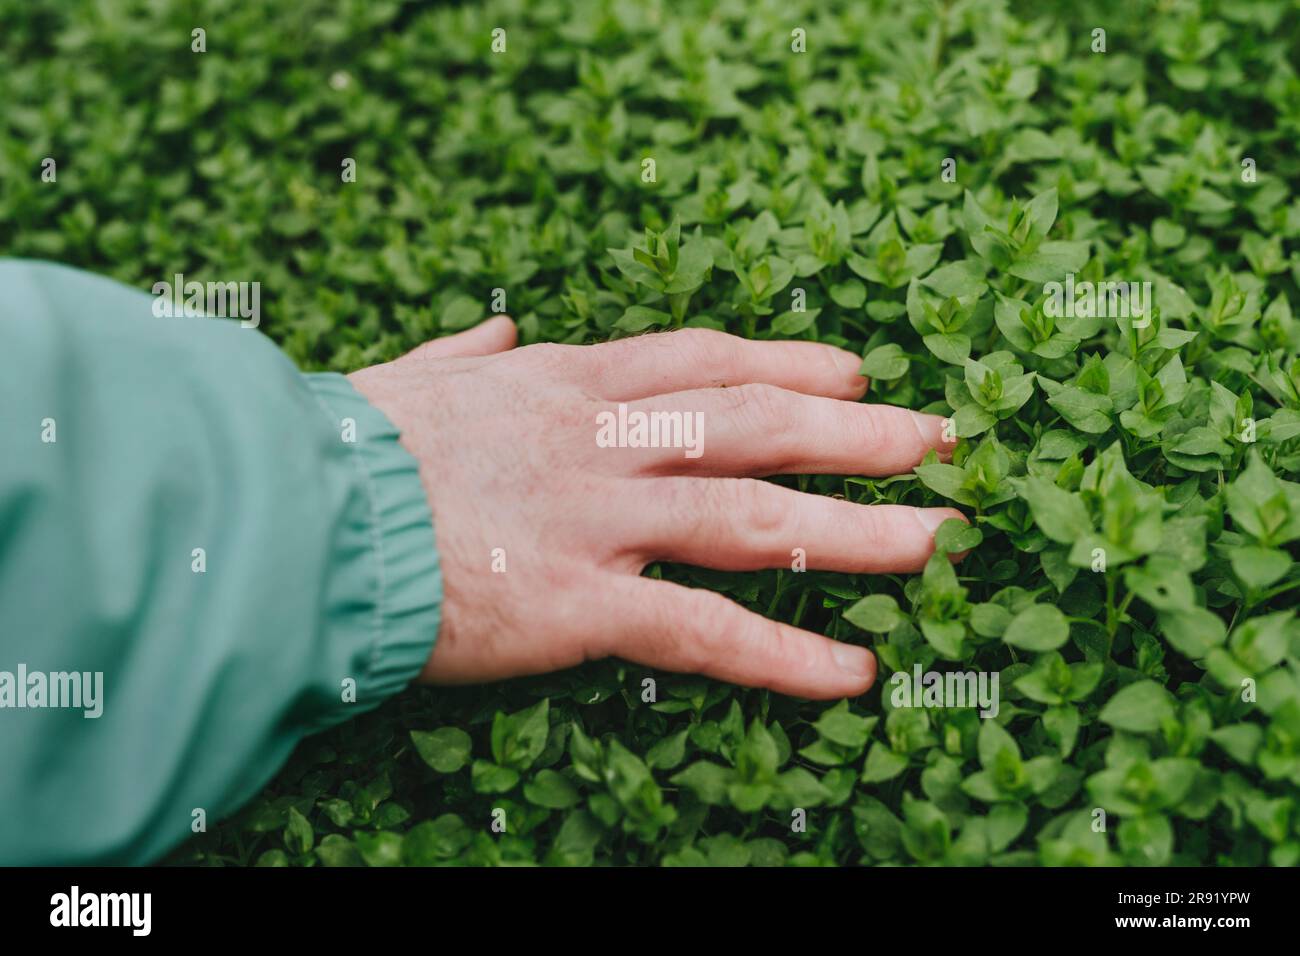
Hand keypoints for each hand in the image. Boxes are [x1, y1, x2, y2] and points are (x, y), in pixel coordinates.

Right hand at [347, 318, 962, 698]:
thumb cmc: (342, 448)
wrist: (287, 515)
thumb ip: (470, 355)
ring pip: (756, 518)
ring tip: (941, 542)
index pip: (704, 362)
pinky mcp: (576, 606)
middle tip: (941, 442)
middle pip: (759, 425)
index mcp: (565, 385)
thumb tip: (499, 331)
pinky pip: (702, 631)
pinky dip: (784, 656)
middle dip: (858, 431)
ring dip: (858, 530)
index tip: (854, 366)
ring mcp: (596, 522)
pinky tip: (853, 675)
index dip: (789, 361)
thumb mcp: (412, 378)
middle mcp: (600, 442)